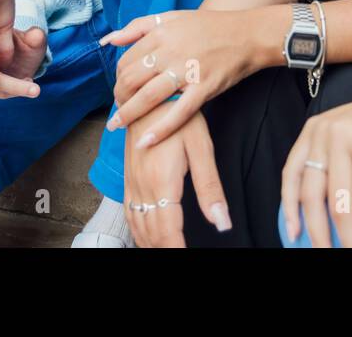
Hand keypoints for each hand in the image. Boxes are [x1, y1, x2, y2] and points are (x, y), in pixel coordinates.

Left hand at [104, 9, 255, 145]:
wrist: (247, 34)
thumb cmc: (208, 26)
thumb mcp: (171, 17)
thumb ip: (138, 27)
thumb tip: (108, 39)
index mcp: (161, 33)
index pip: (126, 60)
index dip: (118, 78)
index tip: (120, 90)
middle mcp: (171, 51)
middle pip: (132, 79)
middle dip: (119, 98)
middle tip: (117, 110)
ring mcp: (188, 71)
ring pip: (149, 97)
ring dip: (128, 114)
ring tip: (117, 126)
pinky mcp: (205, 88)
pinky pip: (178, 112)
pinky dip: (160, 129)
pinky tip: (144, 141)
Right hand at [124, 107, 230, 247]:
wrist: (146, 92)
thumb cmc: (178, 115)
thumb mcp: (201, 147)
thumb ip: (210, 188)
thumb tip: (223, 223)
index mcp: (161, 182)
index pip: (168, 232)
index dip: (176, 250)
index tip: (187, 259)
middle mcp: (142, 187)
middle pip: (151, 233)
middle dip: (163, 249)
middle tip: (179, 255)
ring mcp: (132, 182)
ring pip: (137, 225)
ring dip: (149, 243)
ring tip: (163, 252)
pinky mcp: (129, 177)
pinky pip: (129, 213)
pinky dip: (137, 231)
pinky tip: (144, 237)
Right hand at [280, 87, 351, 248]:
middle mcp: (339, 132)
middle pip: (336, 202)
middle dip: (345, 240)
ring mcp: (319, 130)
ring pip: (310, 191)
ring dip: (315, 229)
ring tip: (323, 253)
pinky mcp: (309, 130)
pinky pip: (292, 171)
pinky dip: (290, 202)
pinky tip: (295, 229)